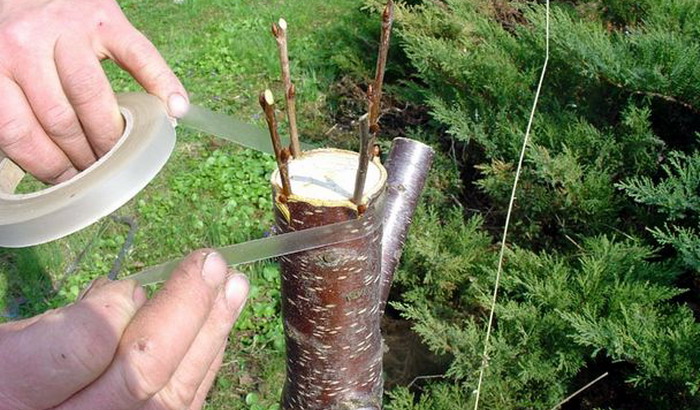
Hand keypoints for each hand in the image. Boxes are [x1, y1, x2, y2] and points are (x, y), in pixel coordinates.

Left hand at [0, 0, 188, 183]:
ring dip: (113, 138)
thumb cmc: (18, 35)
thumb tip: (56, 165)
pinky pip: (139, 57)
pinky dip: (162, 85)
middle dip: (85, 157)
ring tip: (123, 153)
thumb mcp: (2, 70)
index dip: (48, 166)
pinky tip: (175, 110)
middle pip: (61, 121)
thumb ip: (18, 107)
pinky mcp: (105, 18)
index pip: (20, 132)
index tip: (68, 180)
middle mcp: (24, 44)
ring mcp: (67, 29)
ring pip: (94, 101)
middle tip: (100, 171)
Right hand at [0, 250, 247, 409]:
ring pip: (173, 395)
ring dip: (211, 332)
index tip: (130, 285)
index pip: (86, 346)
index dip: (118, 307)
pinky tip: (217, 328)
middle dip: (187, 309)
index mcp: (15, 391)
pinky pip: (181, 407)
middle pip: (144, 373)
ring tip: (234, 287)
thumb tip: (131, 294)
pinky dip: (203, 362)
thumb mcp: (9, 342)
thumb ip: (65, 322)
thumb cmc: (9, 380)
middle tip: (213, 262)